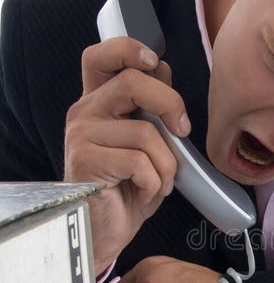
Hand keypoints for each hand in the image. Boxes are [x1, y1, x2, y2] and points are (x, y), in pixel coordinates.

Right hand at [64, 37, 191, 273]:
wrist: (107, 233)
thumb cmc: (129, 189)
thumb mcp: (147, 144)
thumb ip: (152, 108)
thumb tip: (163, 71)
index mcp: (98, 102)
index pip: (102, 55)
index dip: (130, 49)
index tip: (156, 63)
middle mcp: (84, 112)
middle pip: (132, 81)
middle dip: (170, 103)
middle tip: (182, 130)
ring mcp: (81, 136)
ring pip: (145, 131)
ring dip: (167, 163)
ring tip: (159, 182)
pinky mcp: (86, 163)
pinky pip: (139, 162)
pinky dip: (155, 182)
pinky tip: (145, 194)